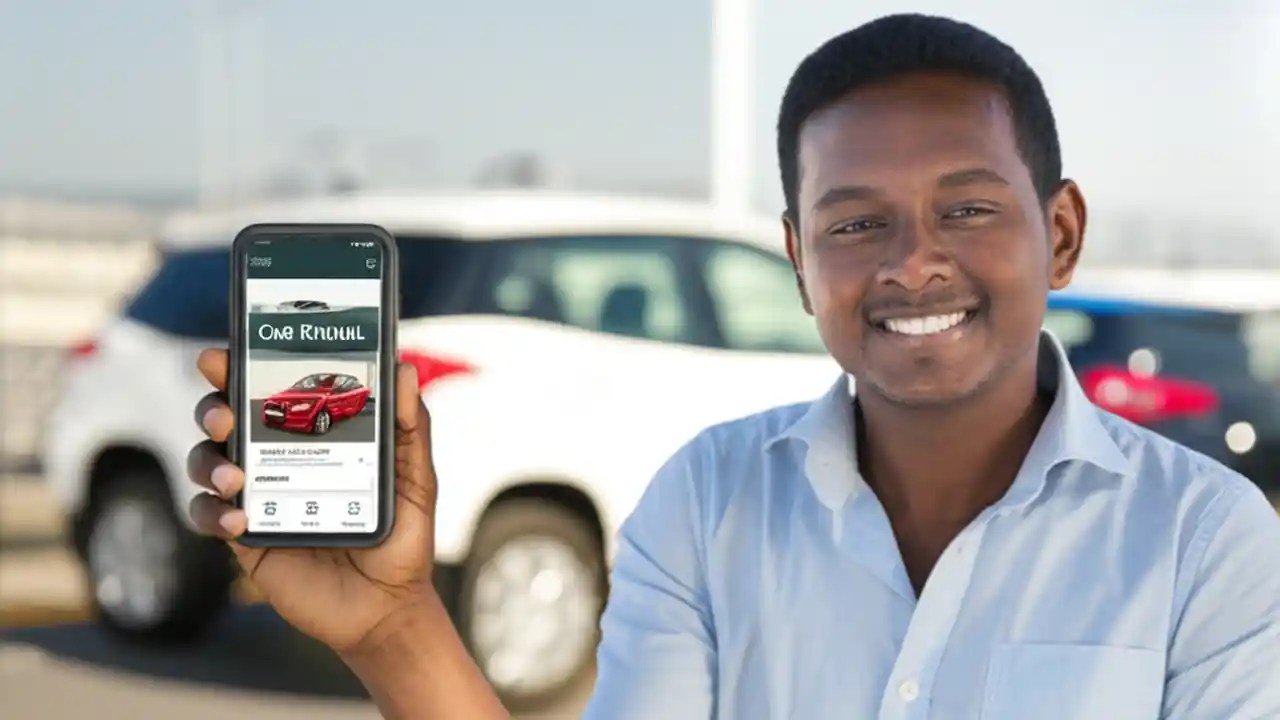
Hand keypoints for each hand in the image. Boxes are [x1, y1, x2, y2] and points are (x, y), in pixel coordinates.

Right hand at [187, 349, 438, 654]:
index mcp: (313, 435)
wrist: (389, 605)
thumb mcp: (416, 479)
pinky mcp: (246, 538)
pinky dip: (211, 512)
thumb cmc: (403, 536)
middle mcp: (277, 459)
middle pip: (223, 418)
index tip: (224, 356)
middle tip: (224, 415)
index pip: (268, 390)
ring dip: (207, 460)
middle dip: (211, 406)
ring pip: (205, 462)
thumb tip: (405, 370)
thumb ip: (411, 428)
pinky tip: (238, 519)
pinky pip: (206, 516)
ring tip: (236, 477)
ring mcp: (257, 497)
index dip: (238, 368)